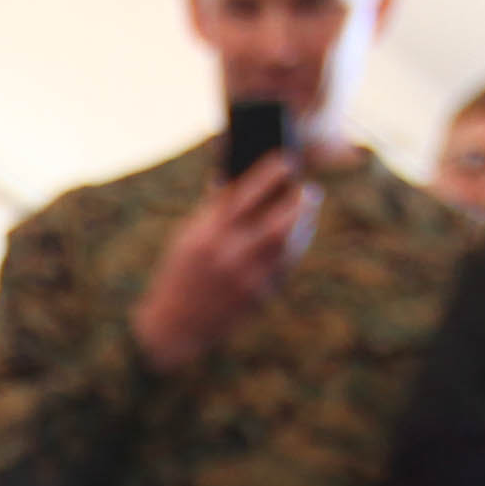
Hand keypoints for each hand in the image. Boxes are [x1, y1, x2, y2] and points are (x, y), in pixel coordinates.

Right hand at [129, 150, 321, 372]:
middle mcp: (229, 255)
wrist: (175, 327)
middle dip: (297, 200)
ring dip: (303, 219)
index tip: (287, 159)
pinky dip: (296, 242)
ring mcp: (247, 278)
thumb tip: (233, 176)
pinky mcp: (259, 295)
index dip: (269, 174)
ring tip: (308, 202)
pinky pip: (286, 263)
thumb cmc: (180, 274)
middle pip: (277, 220)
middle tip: (307, 186)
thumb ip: (212, 210)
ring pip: (288, 242)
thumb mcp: (187, 238)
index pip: (244, 194)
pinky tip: (299, 230)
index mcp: (207, 234)